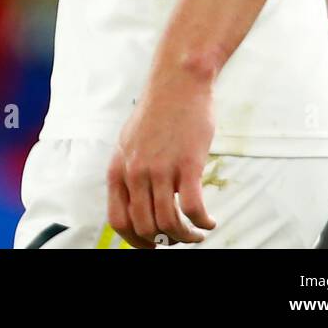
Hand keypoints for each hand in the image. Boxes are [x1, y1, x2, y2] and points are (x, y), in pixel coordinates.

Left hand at [106, 67, 217, 247]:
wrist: (178, 82)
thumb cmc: (158, 111)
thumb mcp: (130, 142)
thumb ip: (130, 171)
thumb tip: (135, 203)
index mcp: (119, 168)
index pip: (118, 221)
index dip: (135, 240)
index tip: (151, 245)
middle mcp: (135, 172)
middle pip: (144, 227)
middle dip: (163, 241)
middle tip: (178, 239)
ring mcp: (160, 169)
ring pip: (169, 224)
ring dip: (185, 237)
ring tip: (196, 234)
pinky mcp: (187, 164)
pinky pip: (192, 209)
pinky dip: (202, 223)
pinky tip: (209, 221)